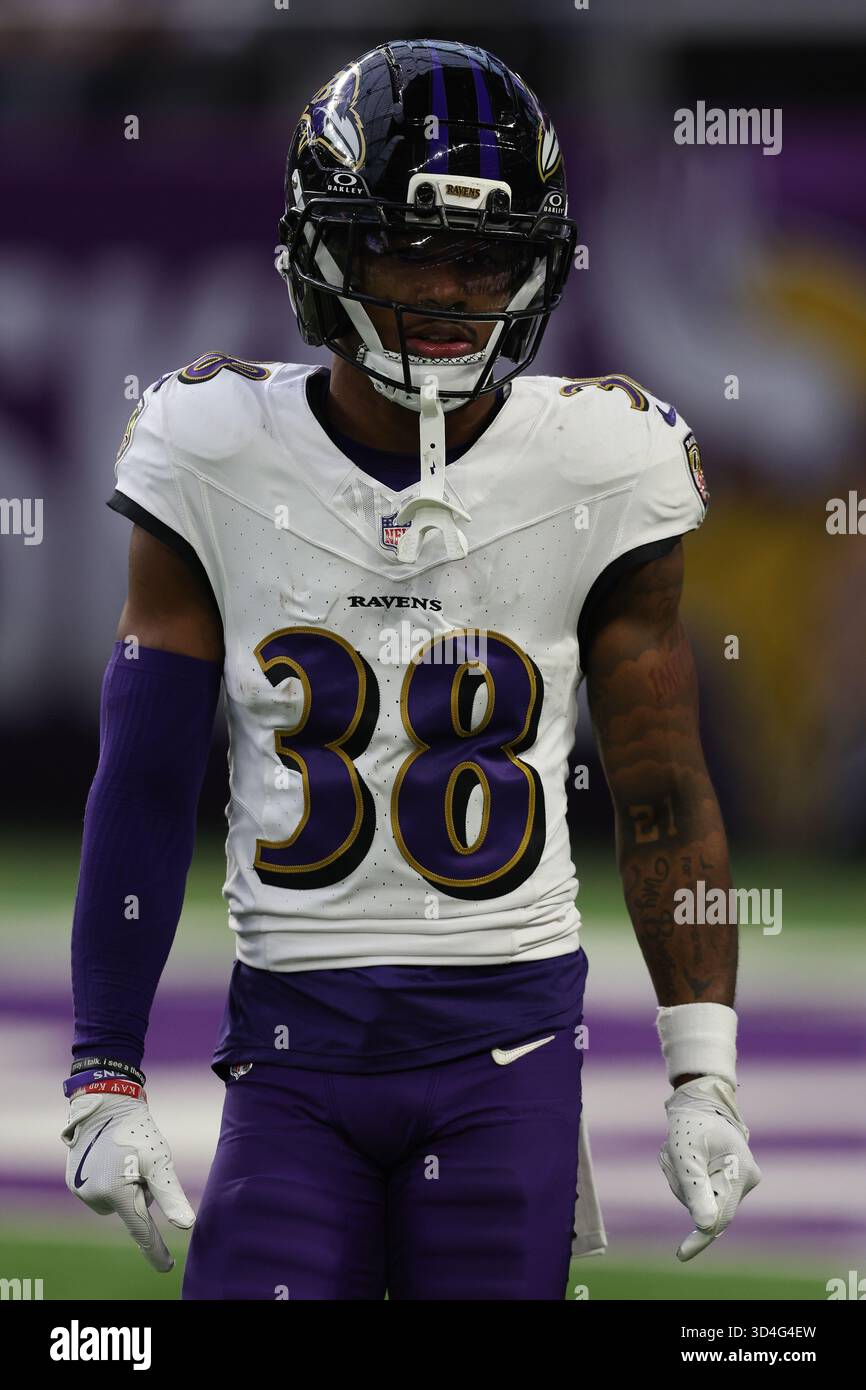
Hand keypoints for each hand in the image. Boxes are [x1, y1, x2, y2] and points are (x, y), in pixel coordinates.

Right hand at [61, 1090, 194, 1271]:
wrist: (105, 1103)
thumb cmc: (138, 1131)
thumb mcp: (160, 1162)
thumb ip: (171, 1196)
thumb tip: (187, 1226)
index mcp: (118, 1194)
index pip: (142, 1231)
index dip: (155, 1250)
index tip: (167, 1267)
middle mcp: (95, 1198)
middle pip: (131, 1209)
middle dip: (141, 1192)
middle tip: (140, 1162)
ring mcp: (81, 1190)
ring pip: (116, 1200)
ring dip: (125, 1185)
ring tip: (124, 1156)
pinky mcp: (73, 1181)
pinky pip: (101, 1190)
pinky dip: (110, 1179)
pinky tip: (110, 1157)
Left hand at [659, 1074, 760, 1261]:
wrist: (700, 1102)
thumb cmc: (691, 1124)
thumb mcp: (685, 1154)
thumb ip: (695, 1188)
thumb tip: (705, 1227)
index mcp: (740, 1172)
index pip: (721, 1216)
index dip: (701, 1237)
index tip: (681, 1254)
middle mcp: (746, 1179)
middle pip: (707, 1205)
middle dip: (684, 1186)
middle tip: (674, 1157)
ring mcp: (739, 1180)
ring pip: (702, 1198)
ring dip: (683, 1180)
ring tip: (680, 1152)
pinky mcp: (728, 1179)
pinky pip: (703, 1190)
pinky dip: (688, 1178)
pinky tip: (685, 1157)